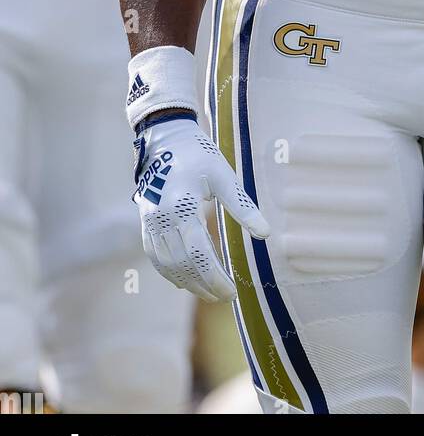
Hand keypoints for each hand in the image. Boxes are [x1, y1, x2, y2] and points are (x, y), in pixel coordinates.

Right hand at [133, 114, 269, 302]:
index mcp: (181, 205)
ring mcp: (150, 222)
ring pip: (167, 264)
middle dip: (203, 284)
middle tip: (225, 296)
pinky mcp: (146, 222)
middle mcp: (161, 218)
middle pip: (182, 263)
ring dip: (187, 282)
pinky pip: (155, 256)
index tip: (231, 291)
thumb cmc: (198, 154)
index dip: (214, 276)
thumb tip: (264, 233)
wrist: (164, 139)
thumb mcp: (224, 176)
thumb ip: (242, 206)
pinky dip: (170, 272)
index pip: (198, 253)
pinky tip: (184, 281)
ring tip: (209, 293)